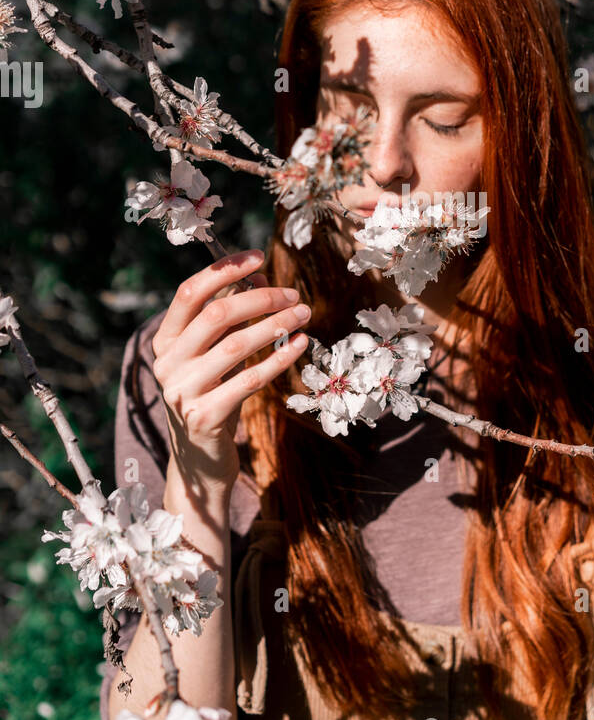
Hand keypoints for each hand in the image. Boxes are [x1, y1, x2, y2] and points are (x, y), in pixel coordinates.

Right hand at [151, 249, 309, 496]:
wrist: (198, 463)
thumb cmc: (211, 397)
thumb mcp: (212, 355)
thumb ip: (228, 317)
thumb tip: (258, 275)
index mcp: (164, 341)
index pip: (190, 292)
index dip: (225, 269)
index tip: (259, 256)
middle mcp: (167, 363)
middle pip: (217, 314)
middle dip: (261, 298)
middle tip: (294, 294)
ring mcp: (182, 391)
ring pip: (237, 344)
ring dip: (277, 325)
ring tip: (304, 314)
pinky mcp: (204, 417)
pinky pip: (250, 379)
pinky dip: (280, 359)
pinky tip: (302, 346)